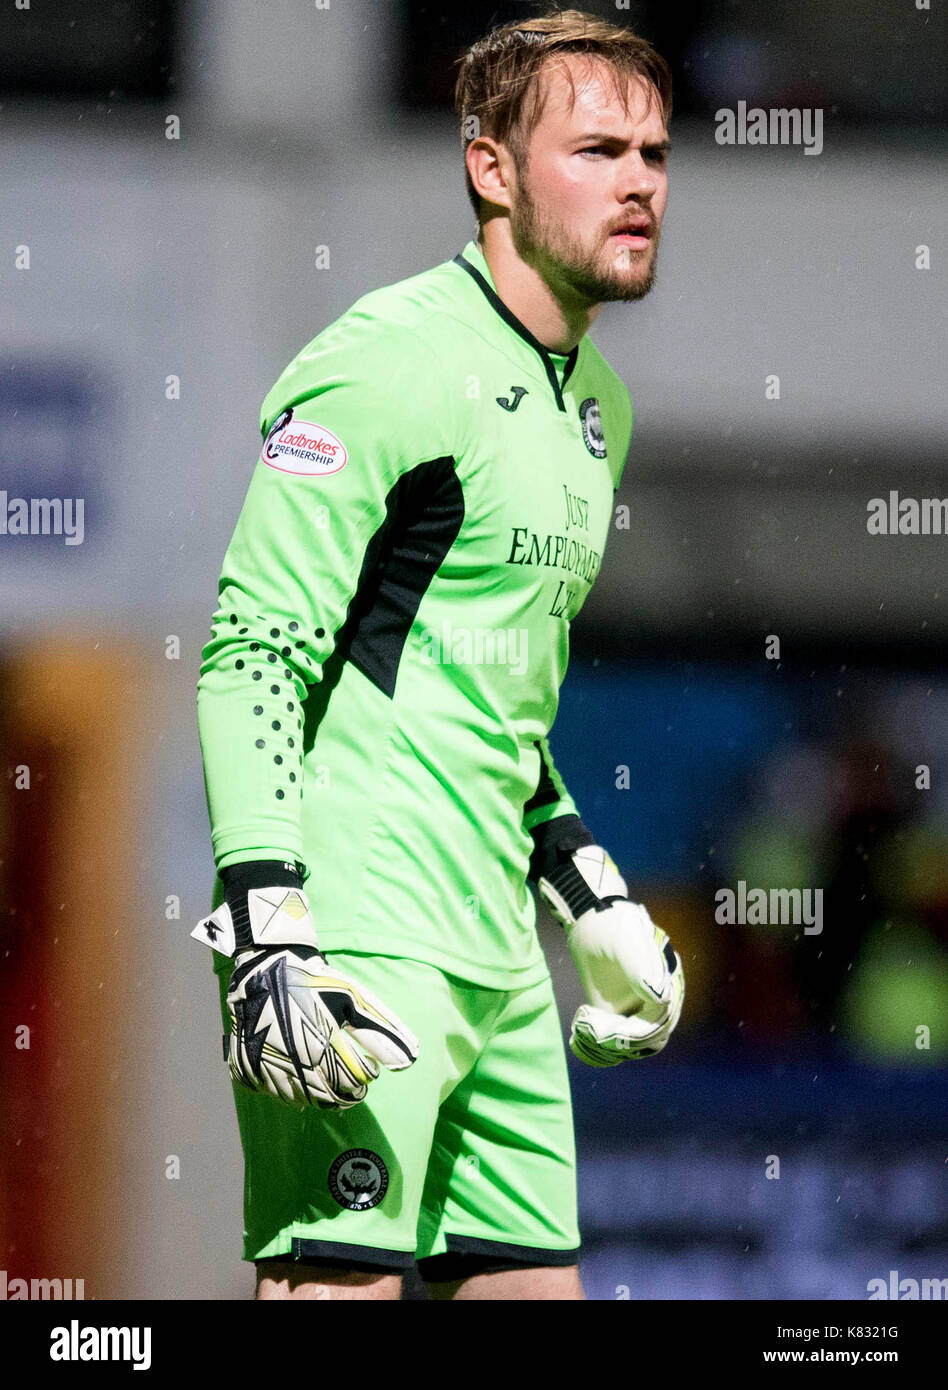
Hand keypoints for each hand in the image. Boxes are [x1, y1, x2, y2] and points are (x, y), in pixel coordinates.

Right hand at [225, 939, 418, 1107]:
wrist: (266, 968)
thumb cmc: (315, 983)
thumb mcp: (353, 1000)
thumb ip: (380, 1033)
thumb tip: (408, 1062)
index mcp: (323, 1044)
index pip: (354, 1083)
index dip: (366, 1078)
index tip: (367, 1068)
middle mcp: (294, 1061)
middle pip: (330, 1099)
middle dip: (346, 1094)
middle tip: (350, 1082)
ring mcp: (268, 1067)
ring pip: (302, 1100)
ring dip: (319, 1094)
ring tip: (325, 1075)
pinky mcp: (248, 1068)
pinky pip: (273, 1092)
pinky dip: (289, 1089)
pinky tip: (297, 1073)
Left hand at [537, 844, 684, 1063]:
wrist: (591, 919)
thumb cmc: (611, 925)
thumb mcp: (626, 942)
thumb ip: (643, 967)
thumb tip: (662, 998)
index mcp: (668, 984)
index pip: (659, 1021)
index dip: (635, 1032)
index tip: (604, 1028)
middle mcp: (658, 1001)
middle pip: (649, 1039)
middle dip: (619, 1042)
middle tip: (589, 1029)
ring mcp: (638, 1009)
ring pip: (633, 1046)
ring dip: (608, 1048)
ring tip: (581, 1033)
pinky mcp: (618, 1015)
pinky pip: (615, 1043)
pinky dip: (599, 1049)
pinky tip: (577, 1041)